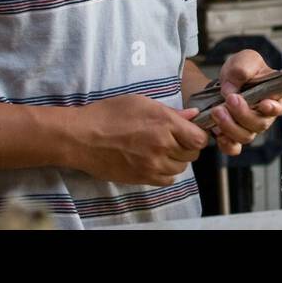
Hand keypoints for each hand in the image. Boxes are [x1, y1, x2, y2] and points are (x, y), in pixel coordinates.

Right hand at [72, 94, 209, 185]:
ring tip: (162, 149)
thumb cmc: (109, 114)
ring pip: (180, 168)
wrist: (82, 137)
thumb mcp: (142, 103)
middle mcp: (162, 145)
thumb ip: (171, 112)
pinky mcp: (142, 178)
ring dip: (177, 160)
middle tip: (175, 139)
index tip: (191, 132)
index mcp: (164, 123)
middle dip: (188, 146)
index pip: (199, 138)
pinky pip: (167, 180)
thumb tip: (192, 115)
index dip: (198, 135)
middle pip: (192, 154)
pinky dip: (166, 172)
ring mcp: (152, 164)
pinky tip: (156, 161)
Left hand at [206, 50, 281, 156]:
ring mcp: (250, 128)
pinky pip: (233, 148)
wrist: (222, 82)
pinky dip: (226, 143)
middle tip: (229, 99)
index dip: (274, 108)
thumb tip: (231, 90)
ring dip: (230, 125)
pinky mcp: (234, 137)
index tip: (263, 104)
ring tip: (216, 111)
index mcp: (275, 96)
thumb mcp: (244, 60)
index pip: (281, 107)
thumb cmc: (241, 71)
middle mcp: (265, 116)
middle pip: (260, 124)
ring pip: (246, 136)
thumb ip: (241, 69)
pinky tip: (216, 132)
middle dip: (243, 113)